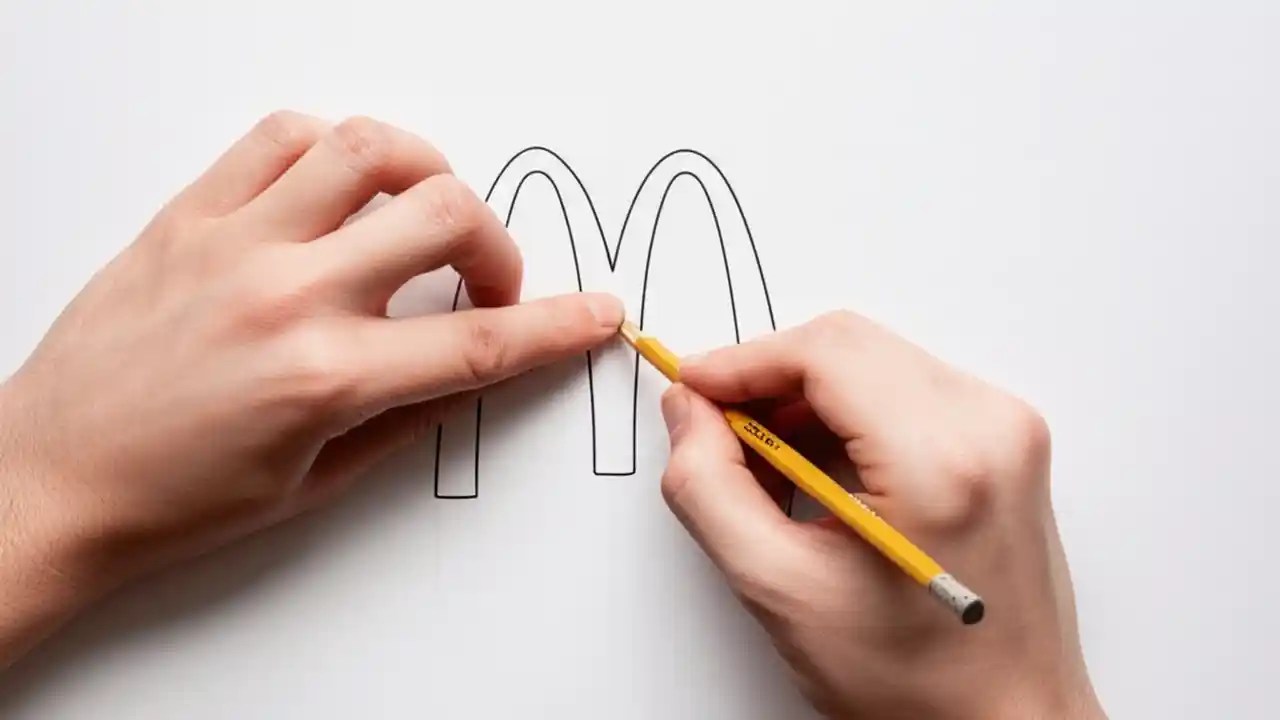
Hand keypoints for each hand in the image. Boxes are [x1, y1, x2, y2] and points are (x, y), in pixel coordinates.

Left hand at [0, 112, 621, 667]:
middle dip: (499, 248)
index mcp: (325, 377)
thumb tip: (475, 370)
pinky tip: (341, 188)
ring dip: (428, 175)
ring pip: (369, 150)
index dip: (556, 326)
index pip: (480, 341)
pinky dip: (333, 148)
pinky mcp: (188, 214)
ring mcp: (234, 242)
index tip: (594, 313)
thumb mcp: (316, 479)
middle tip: (489, 280)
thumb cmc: (171, 498)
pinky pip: (278, 137)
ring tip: (425, 214)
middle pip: (445, 218)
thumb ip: (409, 414)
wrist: (49, 480)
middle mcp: (287, 295)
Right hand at [660, 312, 1104, 718]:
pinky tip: (816, 474)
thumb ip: (711, 488)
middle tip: (719, 431)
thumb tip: (688, 411)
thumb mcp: (780, 590)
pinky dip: (845, 415)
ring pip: (873, 362)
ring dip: (804, 398)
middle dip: (769, 378)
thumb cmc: (915, 683)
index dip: (742, 361)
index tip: (692, 388)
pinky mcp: (1003, 439)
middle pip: (848, 345)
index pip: (825, 352)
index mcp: (940, 461)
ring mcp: (1005, 427)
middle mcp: (988, 425)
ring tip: (768, 471)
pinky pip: (904, 388)